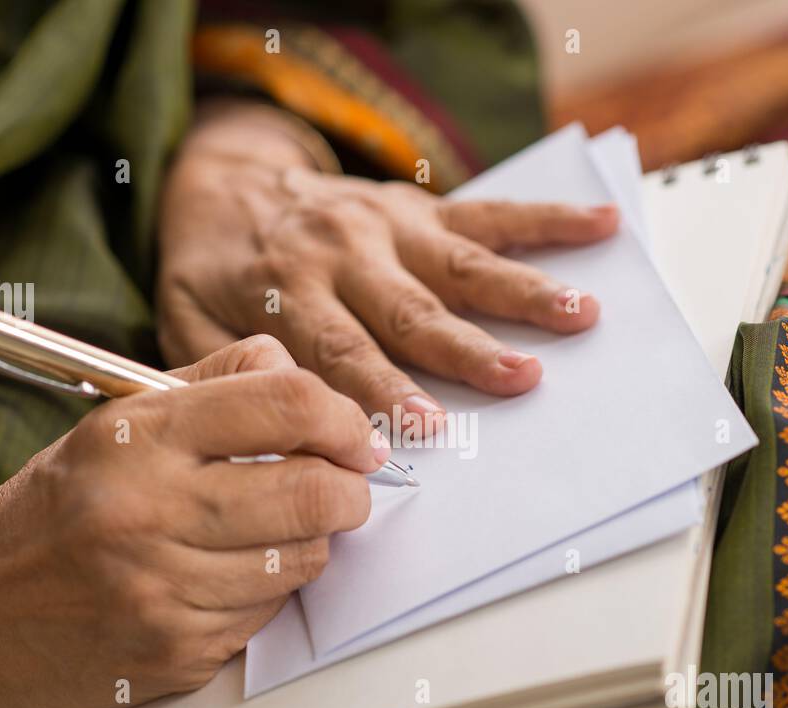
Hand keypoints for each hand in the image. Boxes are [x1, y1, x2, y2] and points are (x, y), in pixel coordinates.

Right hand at [0, 336, 381, 707]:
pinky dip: (264, 593)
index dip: (344, 420)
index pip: (286, 404)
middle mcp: (149, 512)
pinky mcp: (174, 653)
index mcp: (136, 437)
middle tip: (343, 487)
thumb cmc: (52, 508)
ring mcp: (162, 591)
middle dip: (349, 490)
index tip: (356, 439)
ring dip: (306, 544)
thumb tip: (301, 375)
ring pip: (302, 561)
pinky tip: (222, 578)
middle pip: (313, 493)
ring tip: (267, 532)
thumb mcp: (115, 421)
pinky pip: (266, 615)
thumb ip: (215, 383)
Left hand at [157, 108, 618, 428]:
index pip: (342, 353)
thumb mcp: (188, 323)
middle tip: (518, 380)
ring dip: (523, 291)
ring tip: (579, 314)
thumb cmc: (216, 270)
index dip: (384, 393)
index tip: (424, 431)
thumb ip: (224, 376)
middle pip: (411, 313)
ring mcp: (388, 228)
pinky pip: (489, 212)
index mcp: (289, 293)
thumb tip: (264, 442)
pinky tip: (599, 225)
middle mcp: (344, 256)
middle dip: (467, 351)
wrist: (223, 184)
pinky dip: (547, 221)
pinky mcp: (420, 209)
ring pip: (461, 265)